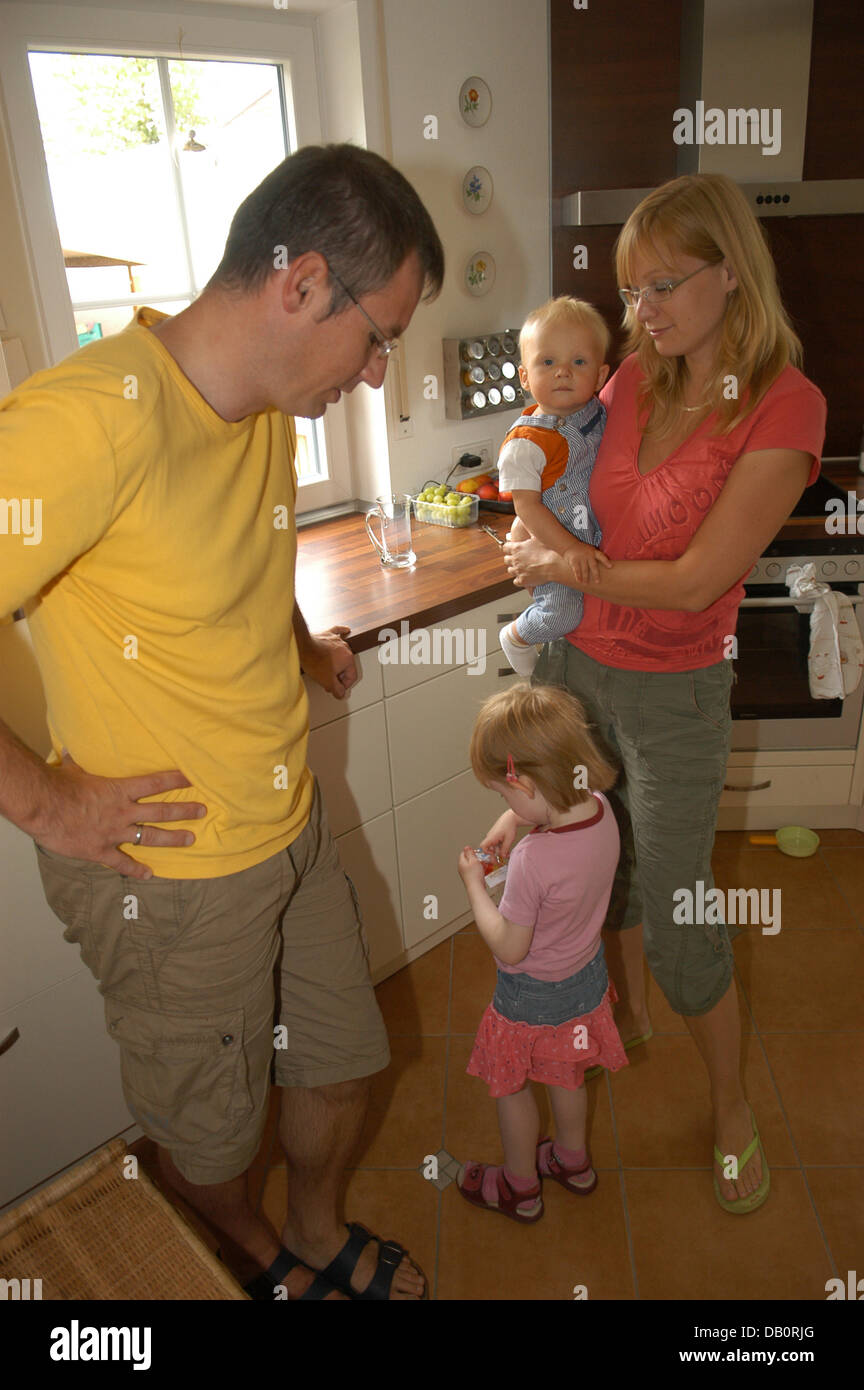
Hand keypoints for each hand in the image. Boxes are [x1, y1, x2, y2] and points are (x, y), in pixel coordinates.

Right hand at [38, 753, 207, 879]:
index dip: (176, 779)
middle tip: (203, 811)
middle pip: (161, 811)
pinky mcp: (100, 850)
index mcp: (119, 790)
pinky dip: (135, 869)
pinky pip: (121, 863)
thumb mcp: (71, 771)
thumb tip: (69, 750)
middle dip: (184, 811)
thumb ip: (76, 764)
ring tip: (191, 839)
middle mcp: (123, 812)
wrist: (44, 807)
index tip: (193, 778)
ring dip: (172, 838)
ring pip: (150, 836)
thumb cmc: (58, 786)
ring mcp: (114, 832)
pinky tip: (149, 874)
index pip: (155, 783)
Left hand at [299, 626, 357, 698]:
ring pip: (342, 652)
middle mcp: (345, 648)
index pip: (352, 676)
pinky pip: (338, 632)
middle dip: (339, 675)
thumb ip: (337, 689)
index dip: (343, 686)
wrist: (301, 645)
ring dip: (338, 661)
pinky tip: (346, 631)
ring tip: (329, 668)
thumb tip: (341, 693)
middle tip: (329, 681)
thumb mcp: (327, 681)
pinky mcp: (328, 634)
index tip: (336, 689)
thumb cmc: (313, 660)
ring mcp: (337, 640)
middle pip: (347, 665)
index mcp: (348, 659)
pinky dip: (342, 632)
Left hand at [458, 846, 485, 887]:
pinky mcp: (470, 877)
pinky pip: (475, 871)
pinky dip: (479, 869)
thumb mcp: (473, 860)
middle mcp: (462, 868)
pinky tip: (484, 871)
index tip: (477, 852)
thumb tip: (466, 847)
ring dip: (479, 864)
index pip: (464, 853)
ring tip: (484, 865)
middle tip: (482, 859)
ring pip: (473, 865)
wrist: (476, 887)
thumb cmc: (474, 875)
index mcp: (461, 862)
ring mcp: (466, 873)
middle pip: (469, 859)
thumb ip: (470, 853)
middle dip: (476, 858)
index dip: (471, 851)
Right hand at [481, 810, 518, 857]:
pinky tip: (507, 850)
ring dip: (499, 852)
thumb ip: (504, 849)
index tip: (494, 854)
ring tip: (507, 855)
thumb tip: (502, 856)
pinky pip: (496, 844)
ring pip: (494, 847)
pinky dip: (501, 848)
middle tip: (499, 861)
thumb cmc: (509, 826)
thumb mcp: (508, 840)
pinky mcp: (497, 836)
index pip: (483, 846)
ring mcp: (493, 836)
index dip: (487, 852)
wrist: (511, 817)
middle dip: (494, 855)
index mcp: (491, 837)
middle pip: (489, 849)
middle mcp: (490, 837)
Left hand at [503, 533, 560, 588]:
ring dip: (515, 569)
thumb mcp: (538, 537)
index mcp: (517, 548)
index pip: (504, 547)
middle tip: (517, 559)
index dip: (507, 548)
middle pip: (506, 560)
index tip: (509, 549)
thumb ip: (531, 531)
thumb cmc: (548, 551)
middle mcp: (515, 559)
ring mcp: (518, 571)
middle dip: (511, 559)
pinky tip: (525, 578)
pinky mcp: (522, 581)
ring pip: (510, 570)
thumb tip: (530, 522)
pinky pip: (516, 581)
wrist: (554, 565)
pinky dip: (519, 580)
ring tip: (522, 568)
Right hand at [564, 542, 612, 585]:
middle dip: (595, 574)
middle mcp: (588, 554)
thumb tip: (609, 568)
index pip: (601, 556)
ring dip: (585, 577)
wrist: (570, 545)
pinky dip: (578, 576)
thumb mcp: (591, 550)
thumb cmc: (584, 551)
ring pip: (585, 569)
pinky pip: (576, 570)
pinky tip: (579, 581)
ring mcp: (581, 557)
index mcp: (594, 552)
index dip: (606, 561)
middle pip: (593, 565)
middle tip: (597, 582)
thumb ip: (596, 557)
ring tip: (586, 584)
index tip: (610, 567)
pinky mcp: (574, 560)